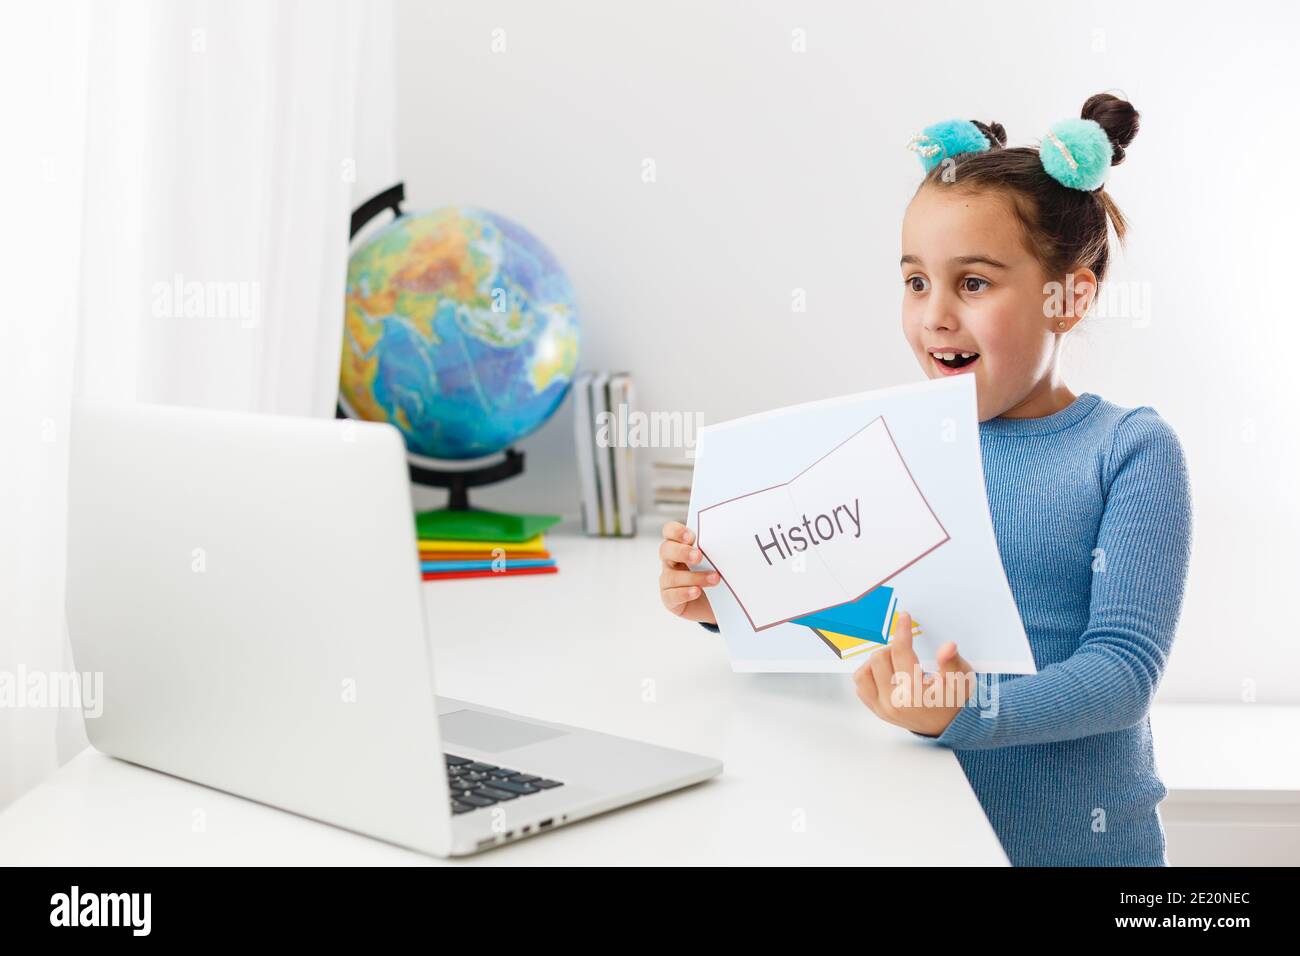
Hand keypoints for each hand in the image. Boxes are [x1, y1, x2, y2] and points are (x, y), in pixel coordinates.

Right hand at [658, 520, 719, 624]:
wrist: (721, 603)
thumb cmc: (717, 575)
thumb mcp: (718, 559)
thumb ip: (716, 548)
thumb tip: (732, 537)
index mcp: (680, 546)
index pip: (669, 531)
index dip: (676, 532)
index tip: (691, 537)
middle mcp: (670, 561)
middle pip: (665, 550)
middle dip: (682, 552)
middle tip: (699, 556)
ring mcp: (668, 580)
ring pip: (673, 576)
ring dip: (694, 577)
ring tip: (715, 579)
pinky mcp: (670, 599)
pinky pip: (672, 595)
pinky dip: (685, 593)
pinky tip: (696, 591)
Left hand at [852, 612, 975, 737]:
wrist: (947, 725)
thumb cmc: (953, 699)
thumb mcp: (960, 680)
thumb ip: (952, 662)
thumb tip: (948, 646)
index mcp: (914, 694)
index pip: (901, 653)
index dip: (903, 631)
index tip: (904, 617)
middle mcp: (893, 702)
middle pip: (878, 659)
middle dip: (892, 649)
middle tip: (907, 654)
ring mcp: (882, 708)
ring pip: (862, 673)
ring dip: (877, 663)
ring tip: (895, 664)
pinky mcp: (876, 710)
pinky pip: (861, 686)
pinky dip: (870, 676)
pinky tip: (888, 675)